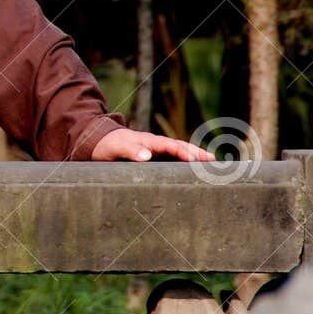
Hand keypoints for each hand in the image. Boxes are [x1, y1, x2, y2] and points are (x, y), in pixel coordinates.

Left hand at [89, 127, 213, 162]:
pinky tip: (192, 172)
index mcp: (149, 141)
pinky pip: (171, 159)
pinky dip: (184, 163)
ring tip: (210, 166)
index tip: (197, 160)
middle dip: (197, 153)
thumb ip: (129, 150)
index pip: (171, 146)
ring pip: (179, 153)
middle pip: (180, 147)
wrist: (98, 141)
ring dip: (194, 158)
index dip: (184, 152)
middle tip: (214, 161)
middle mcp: (155, 145)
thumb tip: (146, 155)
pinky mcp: (153, 158)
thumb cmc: (107, 145)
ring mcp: (156, 151)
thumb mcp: (115, 147)